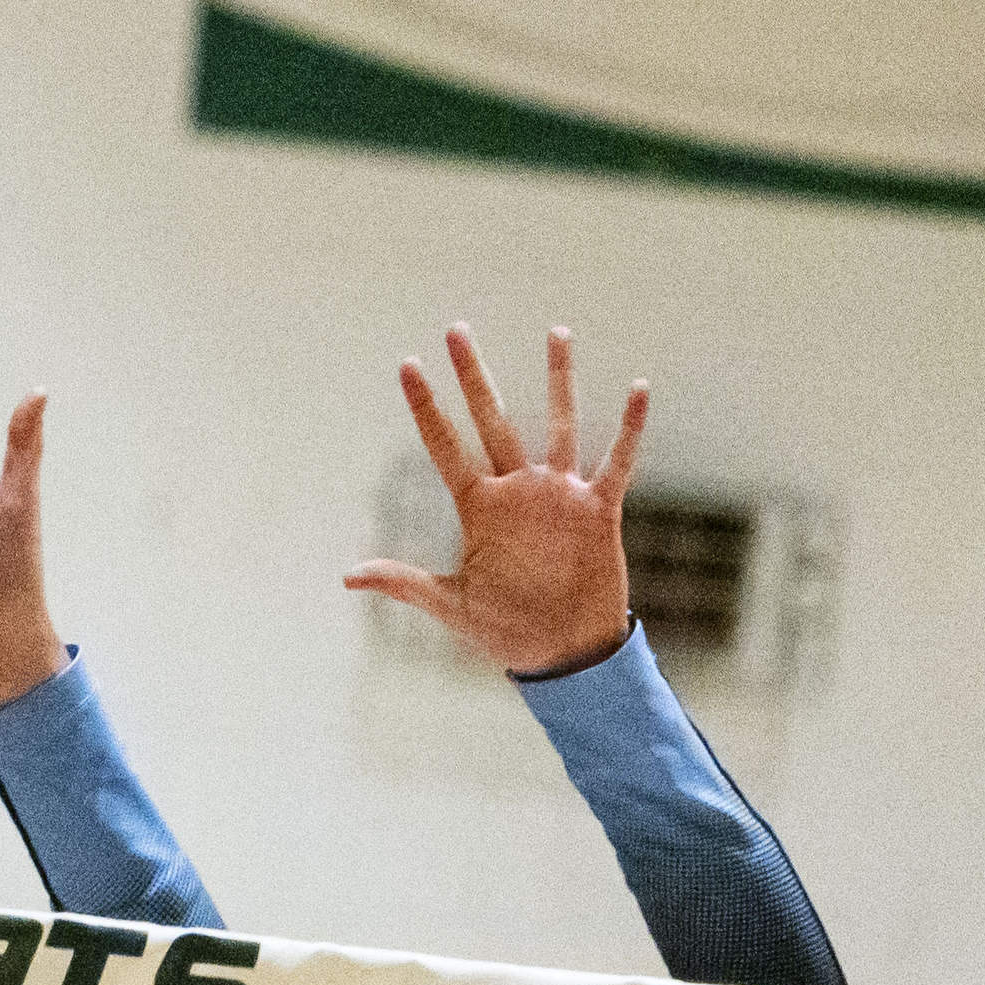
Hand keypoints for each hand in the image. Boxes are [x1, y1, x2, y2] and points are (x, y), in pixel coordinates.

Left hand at [344, 323, 647, 677]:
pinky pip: (617, 462)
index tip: (407, 365)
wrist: (563, 654)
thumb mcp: (451, 605)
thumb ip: (403, 583)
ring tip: (556, 332)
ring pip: (560, 423)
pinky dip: (629, 429)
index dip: (426, 408)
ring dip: (558, 380)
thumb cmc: (506, 630)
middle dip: (475, 376)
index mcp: (479, 507)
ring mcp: (559, 495)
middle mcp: (517, 490)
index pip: (445, 446)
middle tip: (456, 330)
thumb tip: (346, 577)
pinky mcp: (597, 510)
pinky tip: (638, 389)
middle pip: (493, 419)